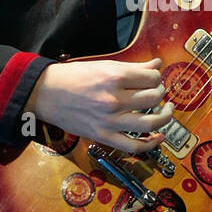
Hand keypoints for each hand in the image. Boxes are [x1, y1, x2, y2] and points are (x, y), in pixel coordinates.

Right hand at [23, 56, 172, 155]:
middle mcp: (113, 99)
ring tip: (166, 111)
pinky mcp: (103, 136)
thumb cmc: (73, 77)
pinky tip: (159, 136)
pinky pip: (133, 146)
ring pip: (150, 123)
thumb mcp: (103, 65)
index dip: (157, 77)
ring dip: (164, 117)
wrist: (45, 93)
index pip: (152, 78)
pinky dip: (150, 144)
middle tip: (157, 91)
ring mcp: (109, 121)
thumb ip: (133, 67)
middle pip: (153, 98)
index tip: (153, 78)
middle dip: (160, 93)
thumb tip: (157, 65)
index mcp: (114, 77)